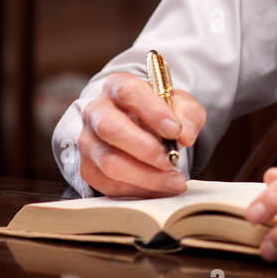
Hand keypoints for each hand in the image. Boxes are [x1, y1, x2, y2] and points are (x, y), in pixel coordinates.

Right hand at [77, 72, 205, 196]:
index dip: (152, 112)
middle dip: (145, 149)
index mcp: (117, 86)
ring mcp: (89, 142)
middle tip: (171, 161)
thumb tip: (184, 136)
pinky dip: (140, 191)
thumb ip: (187, 115)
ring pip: (110, 163)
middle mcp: (97, 111)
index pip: (128, 92)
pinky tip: (160, 188)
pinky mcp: (89, 169)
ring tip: (175, 181)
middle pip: (110, 128)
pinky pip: (110, 185)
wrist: (143, 130)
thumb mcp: (181, 106)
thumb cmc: (161, 114)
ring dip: (147, 177)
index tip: (175, 130)